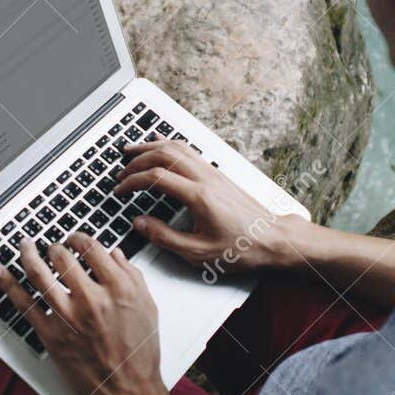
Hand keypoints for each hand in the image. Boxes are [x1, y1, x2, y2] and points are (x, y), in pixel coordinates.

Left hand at [0, 233, 167, 394]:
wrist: (126, 390)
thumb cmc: (138, 354)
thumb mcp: (147, 308)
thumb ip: (132, 277)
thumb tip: (115, 254)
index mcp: (119, 289)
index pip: (92, 248)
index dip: (79, 237)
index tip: (75, 238)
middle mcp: (92, 299)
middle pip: (63, 257)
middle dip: (56, 246)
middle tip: (53, 246)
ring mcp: (68, 316)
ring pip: (39, 274)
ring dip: (28, 253)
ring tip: (25, 244)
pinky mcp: (51, 334)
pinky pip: (23, 304)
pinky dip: (8, 284)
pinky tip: (0, 272)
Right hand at [114, 138, 301, 272]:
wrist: (274, 239)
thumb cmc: (243, 247)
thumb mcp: (199, 252)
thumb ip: (165, 237)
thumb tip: (141, 223)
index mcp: (199, 196)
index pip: (156, 177)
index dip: (132, 182)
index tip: (120, 190)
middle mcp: (205, 178)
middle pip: (163, 155)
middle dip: (136, 161)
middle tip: (120, 173)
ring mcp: (213, 173)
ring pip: (176, 147)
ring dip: (150, 146)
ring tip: (132, 150)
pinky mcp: (218, 174)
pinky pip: (189, 150)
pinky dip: (170, 144)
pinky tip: (161, 142)